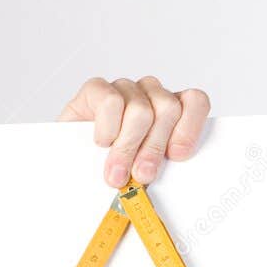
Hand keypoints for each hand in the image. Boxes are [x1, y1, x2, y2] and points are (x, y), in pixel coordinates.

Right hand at [58, 75, 210, 186]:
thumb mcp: (144, 170)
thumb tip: (174, 178)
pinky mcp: (96, 89)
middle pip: (167, 109)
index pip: (195, 101)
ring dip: (129, 146)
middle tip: (141, 175)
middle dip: (153, 148)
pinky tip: (102, 142)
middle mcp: (150, 94)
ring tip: (118, 171)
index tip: (177, 156)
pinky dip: (108, 127)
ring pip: (141, 110)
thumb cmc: (114, 168)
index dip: (189, 127)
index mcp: (171, 110)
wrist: (71, 167)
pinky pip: (111, 101)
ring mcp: (125, 89)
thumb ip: (163, 167)